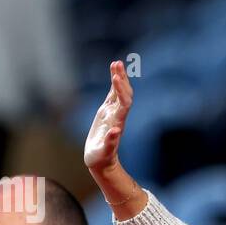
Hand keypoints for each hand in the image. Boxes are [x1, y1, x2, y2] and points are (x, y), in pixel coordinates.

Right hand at [84, 60, 133, 174]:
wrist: (102, 161)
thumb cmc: (101, 158)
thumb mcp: (104, 152)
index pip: (123, 103)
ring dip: (119, 78)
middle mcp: (118, 115)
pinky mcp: (107, 112)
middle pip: (124, 94)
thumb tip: (116, 131)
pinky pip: (112, 95)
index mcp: (117, 122)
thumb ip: (110, 142)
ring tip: (116, 63)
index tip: (116, 78)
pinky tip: (114, 73)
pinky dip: (113, 83)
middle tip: (117, 64)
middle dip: (121, 79)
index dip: (121, 90)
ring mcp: (113, 113)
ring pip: (119, 92)